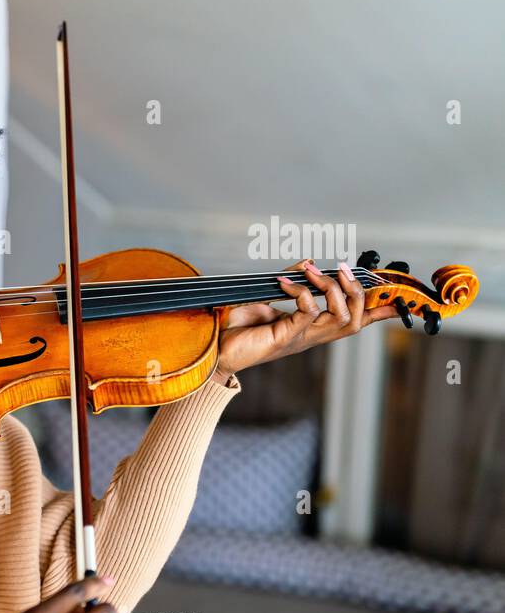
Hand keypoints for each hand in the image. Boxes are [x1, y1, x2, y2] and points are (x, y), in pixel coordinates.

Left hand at [214, 258, 399, 375]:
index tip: (399, 296)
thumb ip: (292, 283)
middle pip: (356, 319)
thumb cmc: (239, 328)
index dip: (379, 310)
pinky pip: (307, 312)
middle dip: (357, 291)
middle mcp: (311, 336)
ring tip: (314, 270)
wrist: (213, 350)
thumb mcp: (269, 300)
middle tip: (343, 267)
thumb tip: (309, 262)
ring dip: (332, 289)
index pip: (354, 320)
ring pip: (341, 318)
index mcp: (313, 328)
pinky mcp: (284, 339)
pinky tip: (283, 281)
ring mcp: (300, 339)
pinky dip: (300, 291)